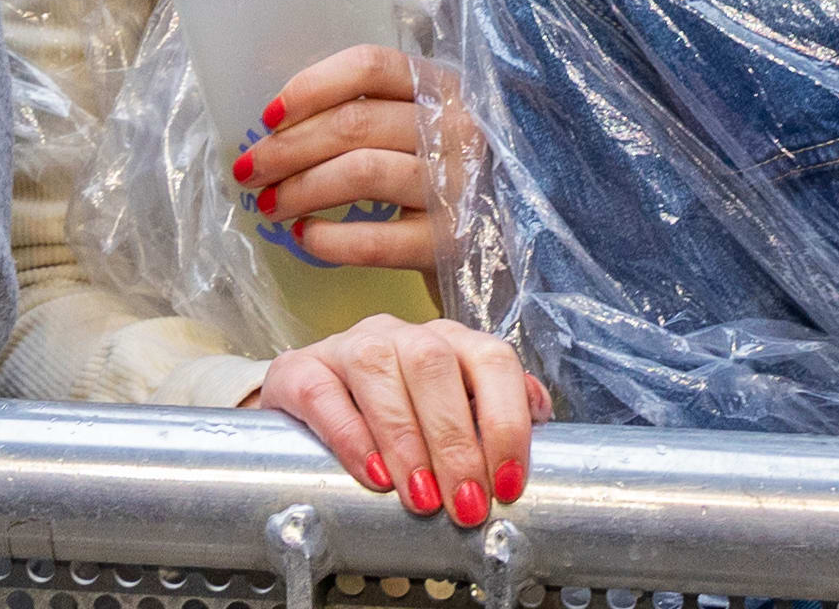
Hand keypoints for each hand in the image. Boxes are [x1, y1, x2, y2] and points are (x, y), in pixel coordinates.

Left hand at [237, 43, 472, 282]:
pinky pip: (376, 240)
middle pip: (355, 122)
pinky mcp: (452, 244)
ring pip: (360, 173)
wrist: (504, 253)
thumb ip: (371, 115)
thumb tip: (278, 125)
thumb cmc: (446, 182)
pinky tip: (306, 238)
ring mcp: (458, 185)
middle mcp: (456, 128)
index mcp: (442, 88)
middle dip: (287, 148)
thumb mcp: (422, 131)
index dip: (311, 86)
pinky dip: (331, 239)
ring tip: (269, 206)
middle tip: (248, 172)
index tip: (268, 117)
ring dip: (300, 189)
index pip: (370, 65)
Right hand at [253, 317, 531, 533]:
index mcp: (449, 342)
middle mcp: (401, 334)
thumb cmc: (395, 420)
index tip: (508, 483)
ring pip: (378, 368)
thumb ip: (493, 418)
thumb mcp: (450, 417)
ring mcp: (348, 346)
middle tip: (464, 504)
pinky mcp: (301, 370)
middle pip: (433, 363)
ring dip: (406, 439)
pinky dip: (350, 435)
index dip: (507, 420)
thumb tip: (537, 427)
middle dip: (455, 441)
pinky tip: (370, 474)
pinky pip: (322, 392)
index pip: (492, 359)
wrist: (312, 409)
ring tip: (421, 498)